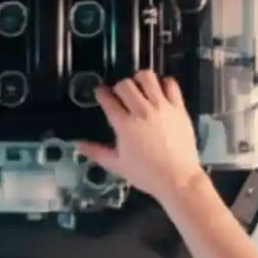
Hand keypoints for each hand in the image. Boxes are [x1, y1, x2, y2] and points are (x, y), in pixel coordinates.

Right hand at [77, 71, 204, 203]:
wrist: (178, 179)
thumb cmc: (146, 174)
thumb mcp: (118, 165)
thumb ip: (97, 152)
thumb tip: (78, 145)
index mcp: (125, 125)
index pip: (108, 100)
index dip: (101, 93)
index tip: (100, 93)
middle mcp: (142, 111)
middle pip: (125, 84)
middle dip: (119, 87)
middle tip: (121, 96)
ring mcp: (162, 107)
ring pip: (148, 78)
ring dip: (140, 80)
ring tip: (141, 89)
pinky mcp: (178, 108)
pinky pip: (171, 84)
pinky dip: (164, 84)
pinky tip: (160, 93)